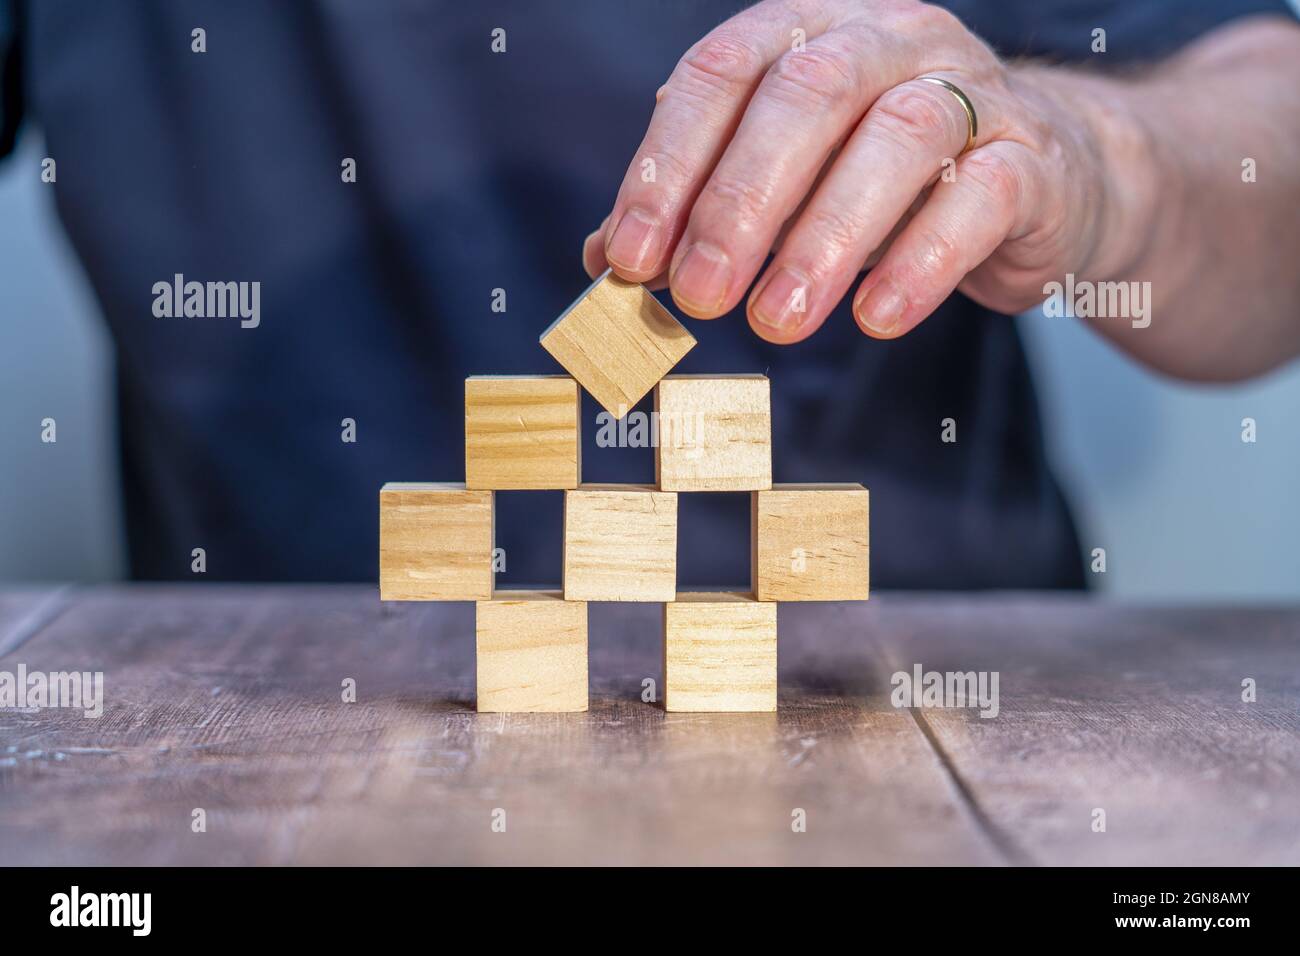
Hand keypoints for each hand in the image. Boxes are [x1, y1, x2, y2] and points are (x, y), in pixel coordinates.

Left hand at [582, 0, 1147, 343]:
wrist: (1044, 178)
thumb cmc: (889, 182)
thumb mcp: (788, 182)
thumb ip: (700, 208)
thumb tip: (607, 259)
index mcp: (811, 30)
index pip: (722, 73)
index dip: (667, 164)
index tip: (629, 257)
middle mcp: (890, 38)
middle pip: (807, 95)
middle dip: (739, 201)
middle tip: (699, 297)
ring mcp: (971, 89)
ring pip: (898, 137)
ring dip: (825, 237)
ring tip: (776, 324)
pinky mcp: (1032, 158)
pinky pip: (981, 197)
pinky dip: (922, 260)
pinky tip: (875, 317)